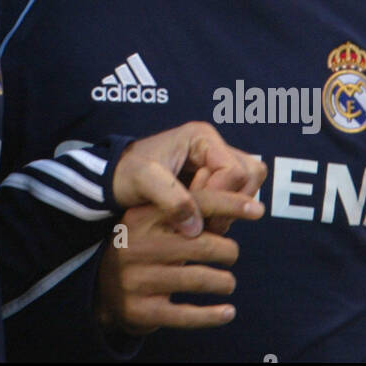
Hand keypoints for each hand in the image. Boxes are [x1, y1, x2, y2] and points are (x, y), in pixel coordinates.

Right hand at [96, 195, 245, 333]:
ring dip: (224, 282)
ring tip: (227, 282)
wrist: (103, 289)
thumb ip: (187, 210)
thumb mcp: (153, 223)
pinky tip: (227, 311)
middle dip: (228, 250)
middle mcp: (137, 246)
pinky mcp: (141, 310)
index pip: (194, 205)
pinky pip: (188, 315)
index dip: (229, 205)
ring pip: (200, 279)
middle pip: (202, 244)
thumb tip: (237, 198)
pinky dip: (214, 314)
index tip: (258, 210)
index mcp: (142, 217)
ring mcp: (137, 279)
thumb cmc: (144, 249)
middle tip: (231, 253)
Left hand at [111, 121, 266, 236]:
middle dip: (231, 202)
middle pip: (251, 175)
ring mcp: (216, 162)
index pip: (235, 170)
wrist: (114, 179)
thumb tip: (198, 228)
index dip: (219, 195)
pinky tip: (200, 221)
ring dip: (230, 209)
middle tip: (202, 219)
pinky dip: (225, 212)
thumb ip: (170, 200)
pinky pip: (237, 197)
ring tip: (200, 221)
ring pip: (248, 187)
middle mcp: (214, 146)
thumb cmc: (126, 174)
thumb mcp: (142, 182)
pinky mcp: (215, 179)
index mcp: (201, 137)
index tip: (193, 210)